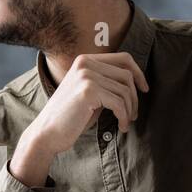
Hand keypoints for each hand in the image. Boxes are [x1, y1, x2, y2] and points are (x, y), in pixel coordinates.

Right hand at [30, 51, 148, 156]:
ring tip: (125, 122)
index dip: (138, 73)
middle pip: (126, 75)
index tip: (144, 89)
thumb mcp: (89, 93)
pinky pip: (119, 103)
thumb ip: (106, 82)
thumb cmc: (70, 117)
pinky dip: (124, 117)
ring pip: (125, 90)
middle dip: (134, 97)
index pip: (123, 58)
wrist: (47, 133)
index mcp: (85, 60)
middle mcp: (85, 63)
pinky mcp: (88, 91)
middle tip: (133, 114)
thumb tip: (135, 82)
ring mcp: (86, 75)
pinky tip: (121, 127)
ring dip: (130, 110)